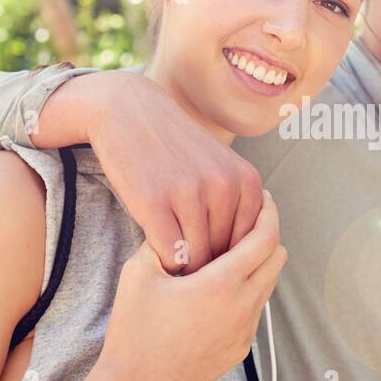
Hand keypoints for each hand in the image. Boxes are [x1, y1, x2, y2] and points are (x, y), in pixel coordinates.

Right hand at [39, 71, 263, 273]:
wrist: (129, 111)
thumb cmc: (175, 150)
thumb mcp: (221, 168)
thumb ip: (240, 205)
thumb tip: (247, 262)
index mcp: (248, 181)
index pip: (252, 246)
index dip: (231, 260)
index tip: (213, 259)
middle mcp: (225, 186)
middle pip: (225, 256)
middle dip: (208, 267)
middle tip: (191, 268)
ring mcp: (191, 194)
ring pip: (198, 260)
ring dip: (185, 268)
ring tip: (174, 259)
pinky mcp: (155, 202)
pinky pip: (170, 255)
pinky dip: (164, 261)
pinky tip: (157, 247)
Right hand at [94, 190, 284, 380]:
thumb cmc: (134, 332)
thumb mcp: (138, 273)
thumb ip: (161, 240)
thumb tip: (174, 222)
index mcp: (223, 285)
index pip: (265, 238)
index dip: (268, 212)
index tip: (262, 198)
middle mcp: (243, 307)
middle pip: (277, 258)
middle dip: (267, 235)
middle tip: (246, 220)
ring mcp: (244, 332)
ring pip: (268, 285)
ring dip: (258, 264)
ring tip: (229, 252)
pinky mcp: (239, 350)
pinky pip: (255, 310)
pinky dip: (248, 291)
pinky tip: (219, 288)